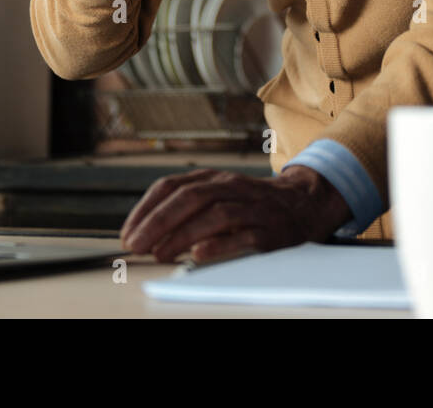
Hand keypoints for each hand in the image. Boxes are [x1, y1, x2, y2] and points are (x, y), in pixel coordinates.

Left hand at [119, 166, 353, 263]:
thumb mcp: (219, 196)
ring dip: (182, 234)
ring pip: (214, 214)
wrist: (304, 203)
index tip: (128, 232)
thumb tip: (148, 232)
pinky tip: (200, 255)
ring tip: (159, 254)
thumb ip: (187, 209)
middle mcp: (231, 188)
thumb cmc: (252, 204)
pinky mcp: (271, 230)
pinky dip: (220, 245)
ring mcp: (252, 207)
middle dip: (157, 222)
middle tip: (136, 245)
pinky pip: (244, 236)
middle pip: (190, 198)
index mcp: (214, 179)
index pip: (172, 186)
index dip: (146, 209)